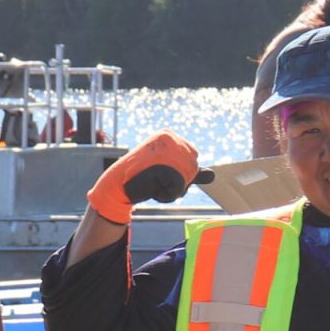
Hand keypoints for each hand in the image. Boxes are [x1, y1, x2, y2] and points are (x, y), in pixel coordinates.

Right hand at [87, 132, 212, 223]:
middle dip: (178, 182)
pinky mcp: (165, 167)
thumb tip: (213, 175)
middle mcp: (170, 139)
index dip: (181, 172)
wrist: (117, 184)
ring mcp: (168, 152)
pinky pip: (179, 189)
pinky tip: (152, 189)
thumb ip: (190, 171)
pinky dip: (167, 195)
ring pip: (187, 179)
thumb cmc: (141, 177)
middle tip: (156, 180)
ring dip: (173, 189)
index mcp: (170, 135)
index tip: (159, 172)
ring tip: (154, 183)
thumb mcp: (169, 170)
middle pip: (193, 168)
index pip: (193, 157)